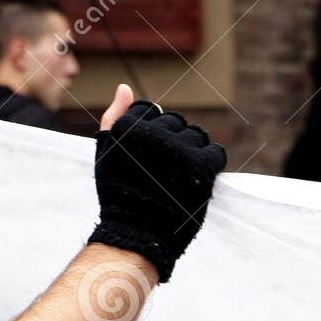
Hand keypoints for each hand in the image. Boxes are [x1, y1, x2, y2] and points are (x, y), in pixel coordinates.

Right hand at [88, 84, 225, 281]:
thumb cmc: (119, 195)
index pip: (152, 112)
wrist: (136, 234)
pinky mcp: (200, 167)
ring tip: (178, 177)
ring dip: (191, 152)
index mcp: (129, 128)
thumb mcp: (107, 153)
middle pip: (175, 122)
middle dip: (171, 142)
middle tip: (162, 171)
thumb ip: (114, 118)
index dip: (150, 136)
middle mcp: (154, 134)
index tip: (145, 159)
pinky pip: (214, 152)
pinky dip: (208, 164)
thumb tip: (125, 87)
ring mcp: (179, 150)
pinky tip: (194, 180)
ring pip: (196, 135)